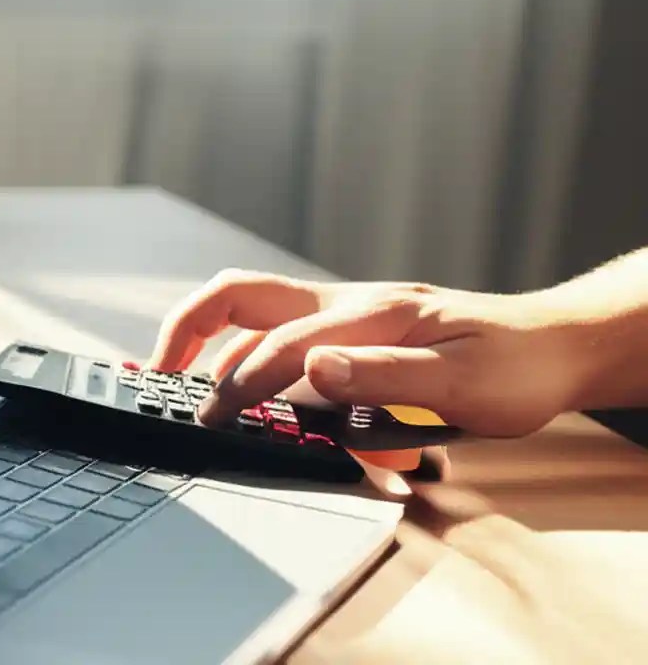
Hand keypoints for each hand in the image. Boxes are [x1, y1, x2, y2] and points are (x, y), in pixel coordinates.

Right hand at [146, 270, 590, 439]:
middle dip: (186, 328)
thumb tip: (313, 369)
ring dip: (211, 343)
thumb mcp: (462, 382)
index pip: (277, 343)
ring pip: (254, 315)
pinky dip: (245, 356)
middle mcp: (345, 304)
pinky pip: (279, 335)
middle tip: (157, 375)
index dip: (236, 382)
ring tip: (184, 387)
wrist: (555, 346)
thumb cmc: (515, 366)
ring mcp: (344, 315)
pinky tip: (245, 392)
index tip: (210, 419)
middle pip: (240, 294)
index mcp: (367, 313)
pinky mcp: (350, 333)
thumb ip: (385, 376)